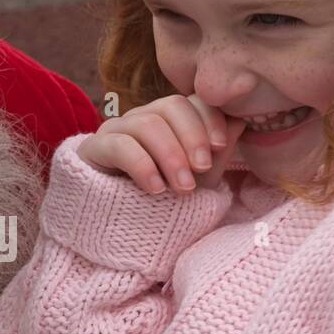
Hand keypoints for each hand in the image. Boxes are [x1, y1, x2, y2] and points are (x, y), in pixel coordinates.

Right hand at [77, 94, 245, 194]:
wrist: (121, 233)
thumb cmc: (163, 204)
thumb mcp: (198, 182)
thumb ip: (217, 154)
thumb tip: (240, 121)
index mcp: (169, 121)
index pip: (191, 101)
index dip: (209, 118)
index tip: (220, 146)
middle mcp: (142, 118)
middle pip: (170, 105)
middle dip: (191, 137)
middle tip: (201, 169)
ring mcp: (115, 130)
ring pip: (146, 123)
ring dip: (170, 155)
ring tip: (181, 188)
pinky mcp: (92, 149)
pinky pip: (119, 145)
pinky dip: (142, 165)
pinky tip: (155, 188)